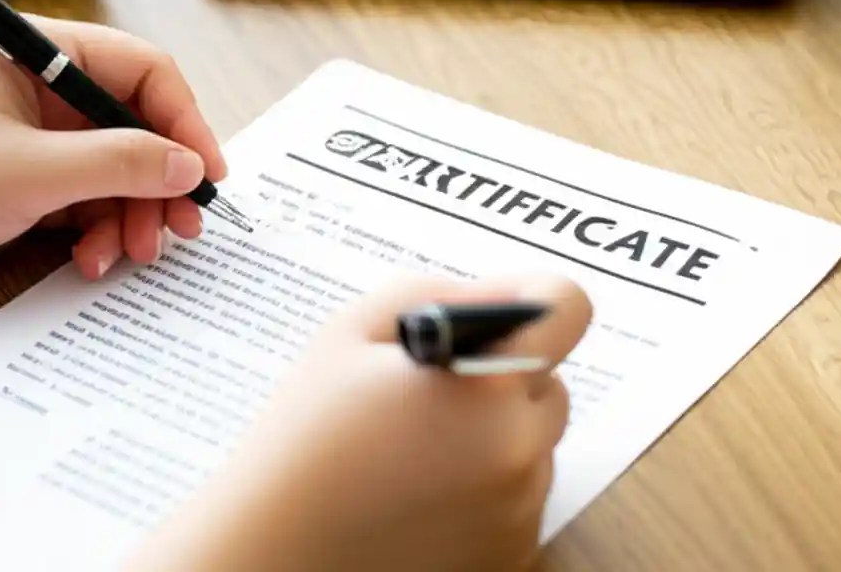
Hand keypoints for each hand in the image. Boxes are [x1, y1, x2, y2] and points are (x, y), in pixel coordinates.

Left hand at [0, 16, 226, 302]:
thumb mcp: (34, 172)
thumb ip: (121, 165)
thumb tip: (190, 166)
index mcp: (39, 56)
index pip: (141, 71)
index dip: (184, 119)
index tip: (208, 170)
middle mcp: (45, 93)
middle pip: (139, 127)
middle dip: (162, 180)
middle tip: (183, 226)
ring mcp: (41, 142)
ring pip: (121, 173)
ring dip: (135, 215)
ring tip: (134, 252)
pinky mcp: (34, 187)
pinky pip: (95, 204)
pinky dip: (103, 232)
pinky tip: (91, 259)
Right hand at [127, 275, 590, 571]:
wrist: (274, 553)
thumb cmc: (302, 440)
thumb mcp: (351, 333)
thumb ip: (442, 294)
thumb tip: (507, 295)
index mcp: (485, 384)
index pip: (566, 308)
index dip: (534, 301)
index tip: (500, 316)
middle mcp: (519, 450)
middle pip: (549, 382)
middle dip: (501, 379)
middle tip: (427, 396)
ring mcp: (520, 511)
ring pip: (534, 444)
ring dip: (495, 438)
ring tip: (414, 453)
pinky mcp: (511, 555)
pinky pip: (519, 499)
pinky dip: (485, 491)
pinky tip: (420, 494)